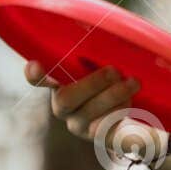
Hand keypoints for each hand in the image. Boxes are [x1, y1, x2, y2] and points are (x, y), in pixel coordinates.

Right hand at [24, 61, 156, 160]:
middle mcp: (64, 109)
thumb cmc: (111, 81)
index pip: (39, 81)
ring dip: (115, 96)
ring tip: (134, 82)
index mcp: (58, 85)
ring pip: (91, 114)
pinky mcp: (102, 137)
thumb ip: (95, 56)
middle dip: (92, 83)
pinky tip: (136, 108)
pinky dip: (124, 117)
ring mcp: (81, 126)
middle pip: (67, 99)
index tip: (35, 66)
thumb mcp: (101, 67)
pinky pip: (111, 131)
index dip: (36, 75)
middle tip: (114, 71)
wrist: (129, 114)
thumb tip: (109, 31)